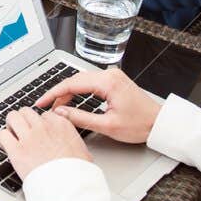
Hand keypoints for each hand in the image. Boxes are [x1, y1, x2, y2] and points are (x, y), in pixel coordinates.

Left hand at [0, 106, 90, 178]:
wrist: (68, 186)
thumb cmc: (76, 173)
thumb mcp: (82, 150)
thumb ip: (72, 139)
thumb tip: (70, 142)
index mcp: (61, 125)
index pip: (44, 114)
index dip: (39, 123)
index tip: (37, 131)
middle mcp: (44, 127)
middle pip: (26, 112)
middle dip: (23, 120)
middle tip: (22, 131)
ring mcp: (29, 137)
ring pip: (12, 117)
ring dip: (11, 125)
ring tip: (12, 135)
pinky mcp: (16, 150)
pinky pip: (3, 134)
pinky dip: (2, 139)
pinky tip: (6, 145)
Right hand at [36, 66, 160, 144]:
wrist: (159, 123)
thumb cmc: (140, 125)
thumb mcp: (107, 125)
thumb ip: (80, 117)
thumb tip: (60, 113)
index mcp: (108, 82)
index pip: (72, 83)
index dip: (53, 94)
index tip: (41, 102)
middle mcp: (110, 74)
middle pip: (75, 79)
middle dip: (58, 93)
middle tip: (46, 107)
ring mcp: (112, 76)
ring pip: (81, 80)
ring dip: (67, 92)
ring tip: (56, 106)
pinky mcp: (113, 80)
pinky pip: (89, 82)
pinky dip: (78, 90)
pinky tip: (70, 99)